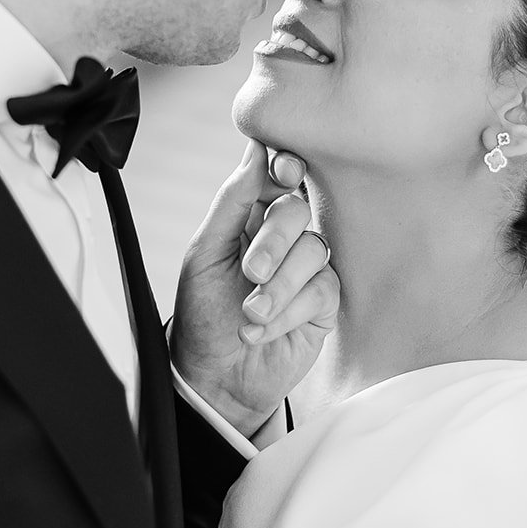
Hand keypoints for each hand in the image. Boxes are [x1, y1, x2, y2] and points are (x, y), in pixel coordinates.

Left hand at [170, 140, 337, 438]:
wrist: (214, 377)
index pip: (277, 176)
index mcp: (250, 216)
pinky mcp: (324, 303)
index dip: (285, 167)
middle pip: (297, 210)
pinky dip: (288, 312)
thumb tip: (257, 150)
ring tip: (250, 314)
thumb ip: (231, 202)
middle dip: (274, 241)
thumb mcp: (205, 253)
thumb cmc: (202, 313)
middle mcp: (282, 237)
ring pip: (314, 250)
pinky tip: (260, 331)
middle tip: (250, 273)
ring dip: (279, 287)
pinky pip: (323, 289)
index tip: (282, 172)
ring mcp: (307, 268)